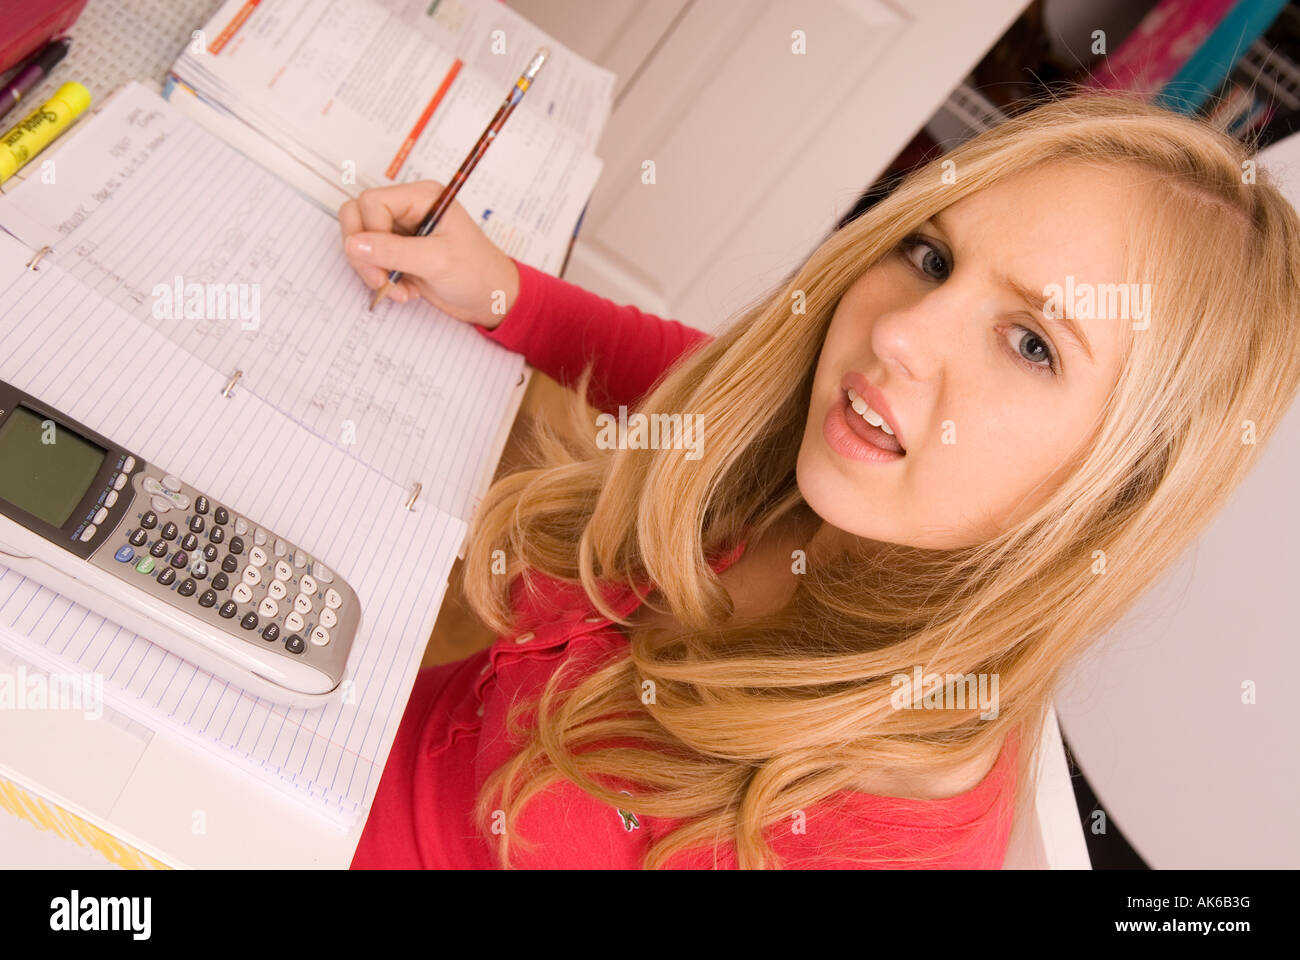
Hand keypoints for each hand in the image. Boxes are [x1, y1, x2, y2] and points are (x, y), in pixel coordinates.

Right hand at [339, 181, 519, 327]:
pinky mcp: (398, 253)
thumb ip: (393, 251)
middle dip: (363, 253)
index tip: (385, 263)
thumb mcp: (437, 261)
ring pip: (360, 240)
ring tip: (398, 291)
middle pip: (358, 216)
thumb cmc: (478, 272)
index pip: (373, 202)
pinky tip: (406, 293)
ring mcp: (401, 231)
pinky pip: (371, 260)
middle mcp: (409, 209)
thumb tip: (353, 243)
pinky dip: (381, 280)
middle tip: (381, 281)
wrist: (492, 299)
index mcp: (422, 197)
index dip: (371, 232)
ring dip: (372, 270)